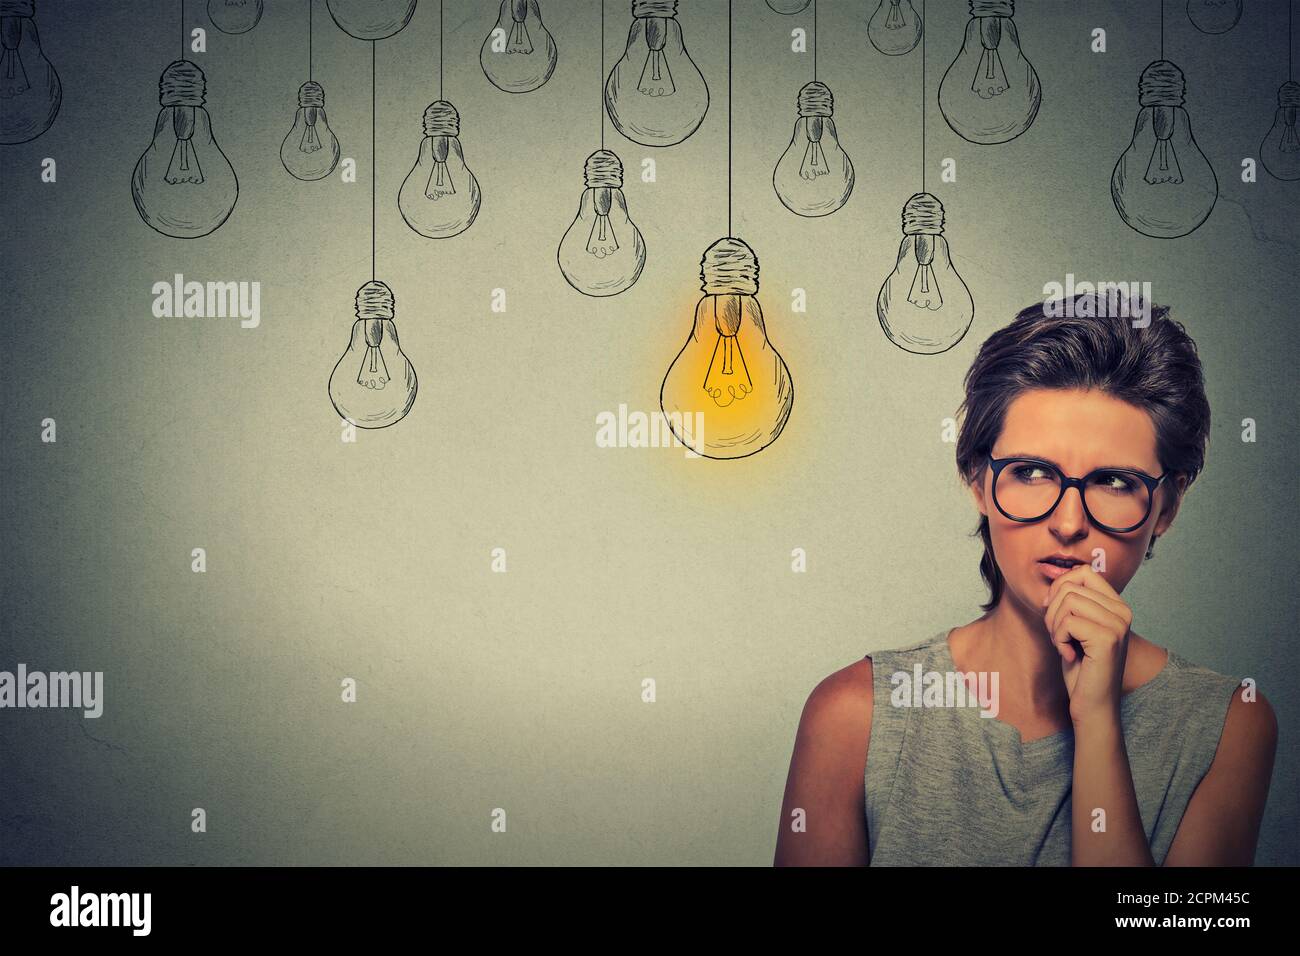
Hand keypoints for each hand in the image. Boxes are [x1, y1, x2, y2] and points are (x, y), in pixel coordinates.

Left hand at [1043, 564, 1133, 725]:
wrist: (1093, 704)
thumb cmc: (1081, 667)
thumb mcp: (1074, 627)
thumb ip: (1071, 601)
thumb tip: (1055, 577)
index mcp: (1117, 605)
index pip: (1083, 572)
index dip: (1059, 588)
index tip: (1054, 612)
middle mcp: (1123, 611)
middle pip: (1070, 586)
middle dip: (1052, 611)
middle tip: (1059, 636)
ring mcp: (1118, 624)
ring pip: (1067, 601)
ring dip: (1055, 626)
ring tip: (1065, 646)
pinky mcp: (1108, 638)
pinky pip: (1067, 622)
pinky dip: (1059, 639)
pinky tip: (1070, 655)